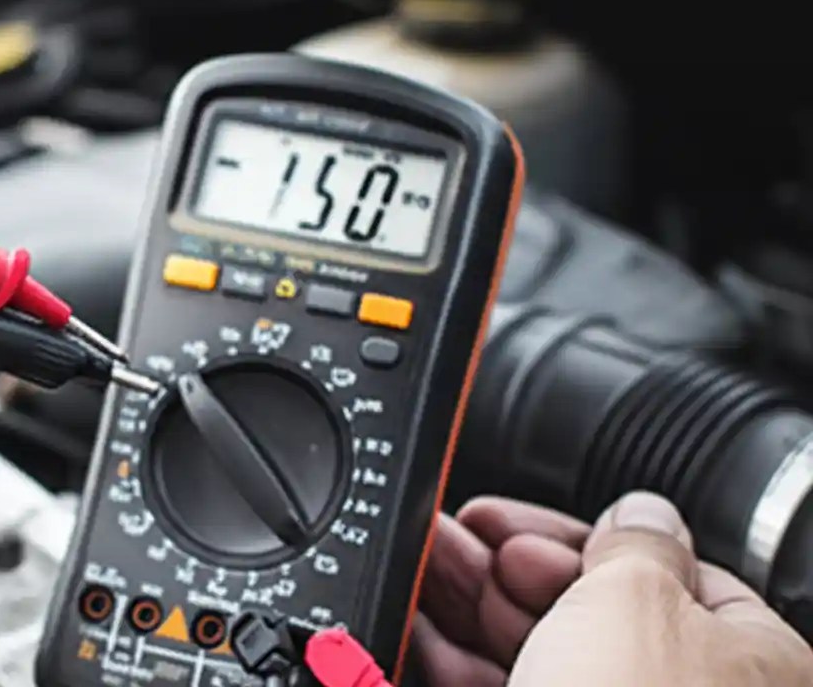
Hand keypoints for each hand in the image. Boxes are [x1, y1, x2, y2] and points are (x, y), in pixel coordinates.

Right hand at [416, 493, 812, 685]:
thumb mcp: (635, 599)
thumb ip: (635, 542)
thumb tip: (640, 509)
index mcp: (752, 666)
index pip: (670, 576)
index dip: (588, 539)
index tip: (522, 521)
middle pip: (594, 613)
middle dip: (516, 567)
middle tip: (460, 536)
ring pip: (543, 657)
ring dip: (475, 603)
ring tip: (426, 561)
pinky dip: (462, 664)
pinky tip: (424, 629)